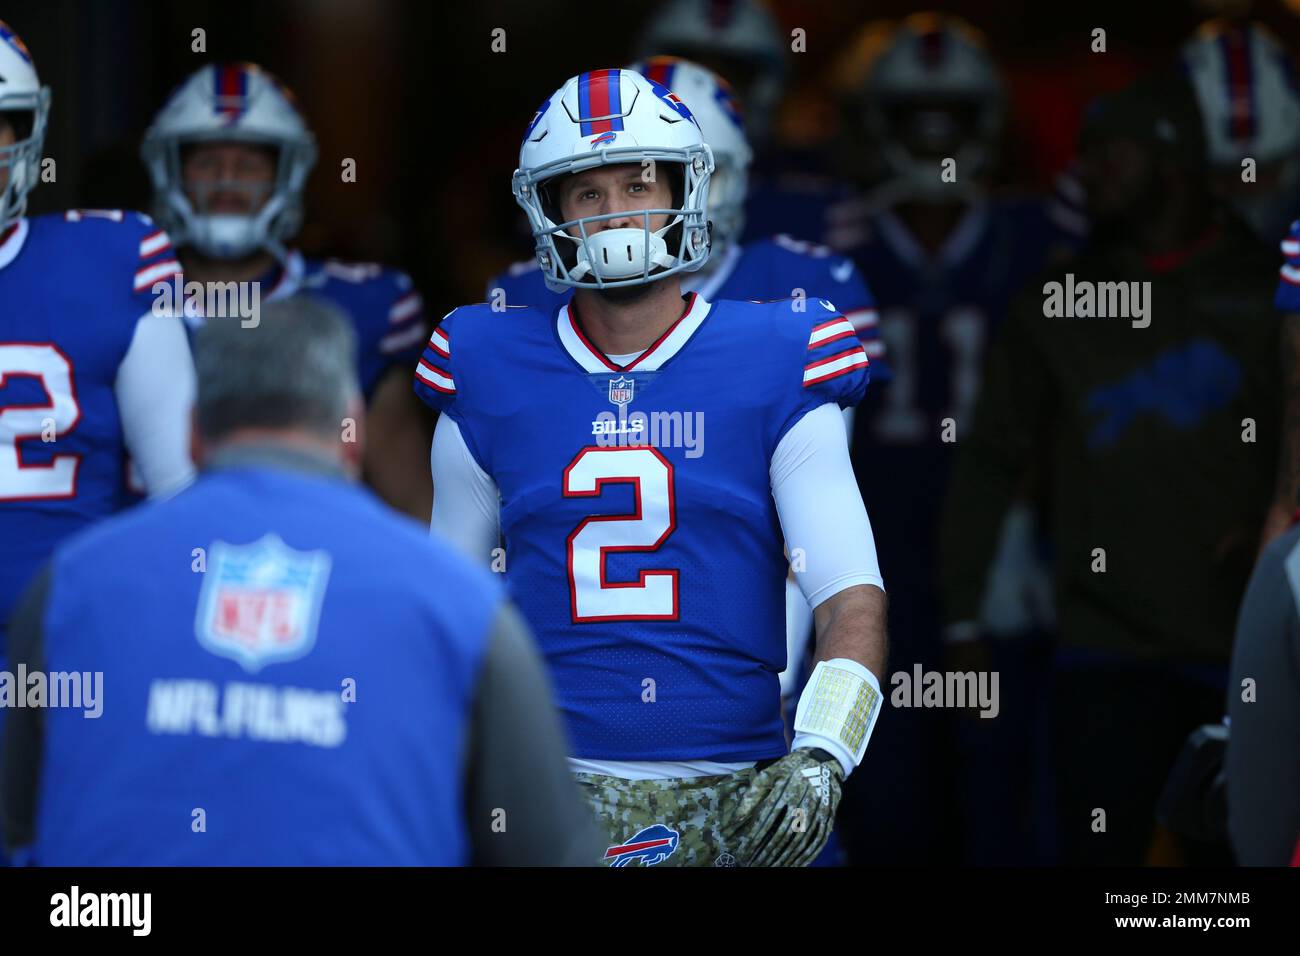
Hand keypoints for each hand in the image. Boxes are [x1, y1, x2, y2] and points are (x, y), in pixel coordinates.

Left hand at [726, 749, 842, 866]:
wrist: (822, 759)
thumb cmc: (789, 769)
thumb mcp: (768, 775)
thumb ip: (751, 796)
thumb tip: (735, 819)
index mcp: (785, 786)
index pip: (766, 818)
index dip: (755, 838)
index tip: (744, 853)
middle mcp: (802, 797)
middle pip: (783, 832)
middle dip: (768, 853)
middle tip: (755, 865)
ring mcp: (818, 807)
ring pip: (801, 839)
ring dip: (786, 858)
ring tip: (771, 868)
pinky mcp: (829, 815)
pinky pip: (818, 840)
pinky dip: (807, 856)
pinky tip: (796, 865)